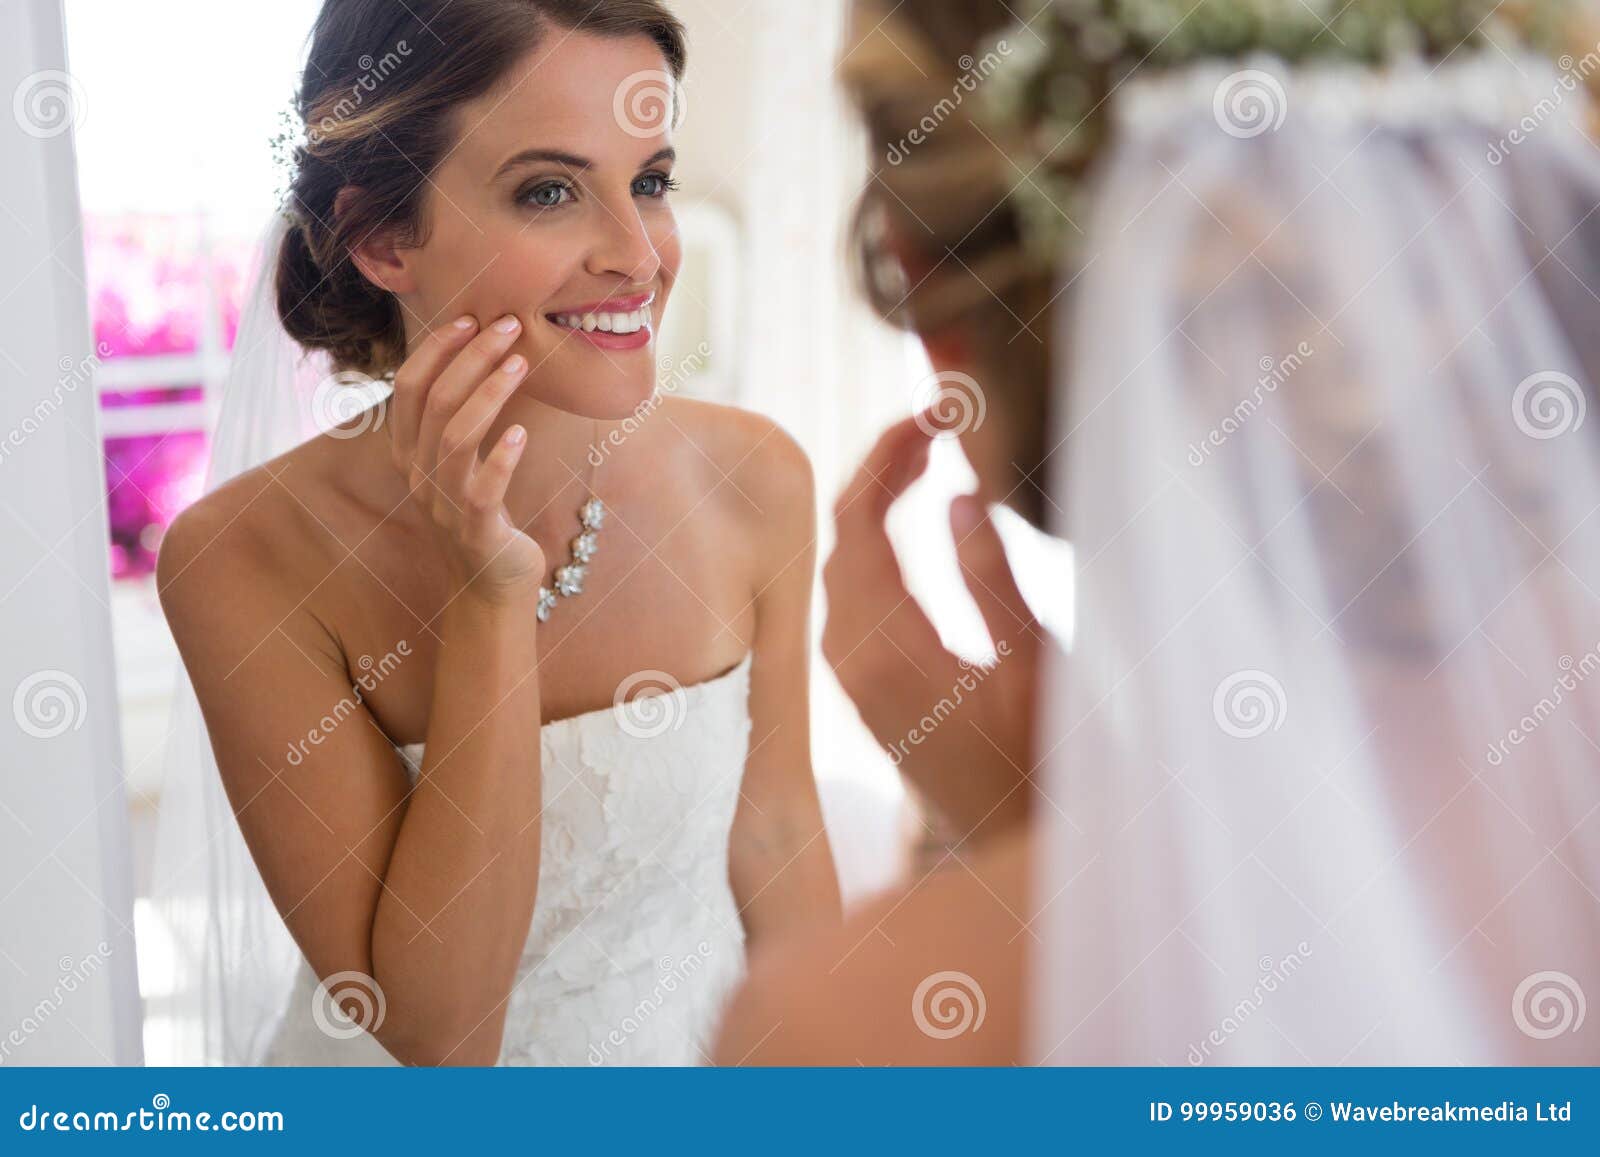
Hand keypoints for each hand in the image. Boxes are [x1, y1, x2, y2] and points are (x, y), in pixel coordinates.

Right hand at [386, 315, 545, 601]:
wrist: (491, 586)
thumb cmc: (482, 515)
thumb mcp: (461, 464)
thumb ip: (458, 419)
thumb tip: (482, 355)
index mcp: (410, 454)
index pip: (408, 388)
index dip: (435, 349)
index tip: (468, 317)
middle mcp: (419, 476)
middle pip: (435, 403)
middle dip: (470, 358)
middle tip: (507, 325)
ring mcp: (444, 505)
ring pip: (455, 440)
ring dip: (488, 396)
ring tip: (520, 364)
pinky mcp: (476, 532)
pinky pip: (482, 491)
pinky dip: (500, 460)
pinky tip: (521, 433)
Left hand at [821, 416, 1042, 840]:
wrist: (1013, 840)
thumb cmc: (1042, 757)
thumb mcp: (1034, 660)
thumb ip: (990, 575)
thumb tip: (956, 493)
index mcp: (888, 649)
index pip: (859, 523)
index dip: (888, 457)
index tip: (932, 414)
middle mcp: (851, 660)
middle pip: (840, 535)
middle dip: (881, 467)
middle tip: (935, 420)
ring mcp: (849, 675)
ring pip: (840, 563)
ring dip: (875, 502)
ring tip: (927, 451)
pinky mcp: (861, 684)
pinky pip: (848, 594)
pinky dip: (873, 542)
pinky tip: (909, 515)